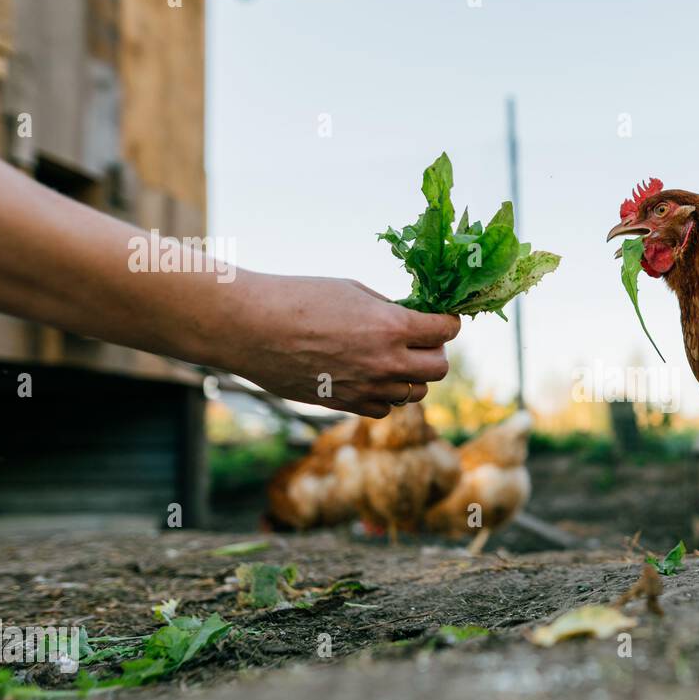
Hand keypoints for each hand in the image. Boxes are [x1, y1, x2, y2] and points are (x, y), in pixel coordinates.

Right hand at [227, 273, 459, 416]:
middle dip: (435, 353)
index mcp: (391, 327)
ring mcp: (367, 388)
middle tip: (422, 341)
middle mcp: (386, 362)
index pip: (445, 331)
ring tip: (394, 359)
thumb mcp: (353, 291)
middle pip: (439, 369)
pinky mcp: (346, 404)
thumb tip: (414, 319)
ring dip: (412, 376)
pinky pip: (385, 408)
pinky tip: (371, 376)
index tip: (443, 320)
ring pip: (415, 394)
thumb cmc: (298, 298)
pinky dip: (386, 394)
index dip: (448, 323)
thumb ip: (389, 310)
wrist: (250, 327)